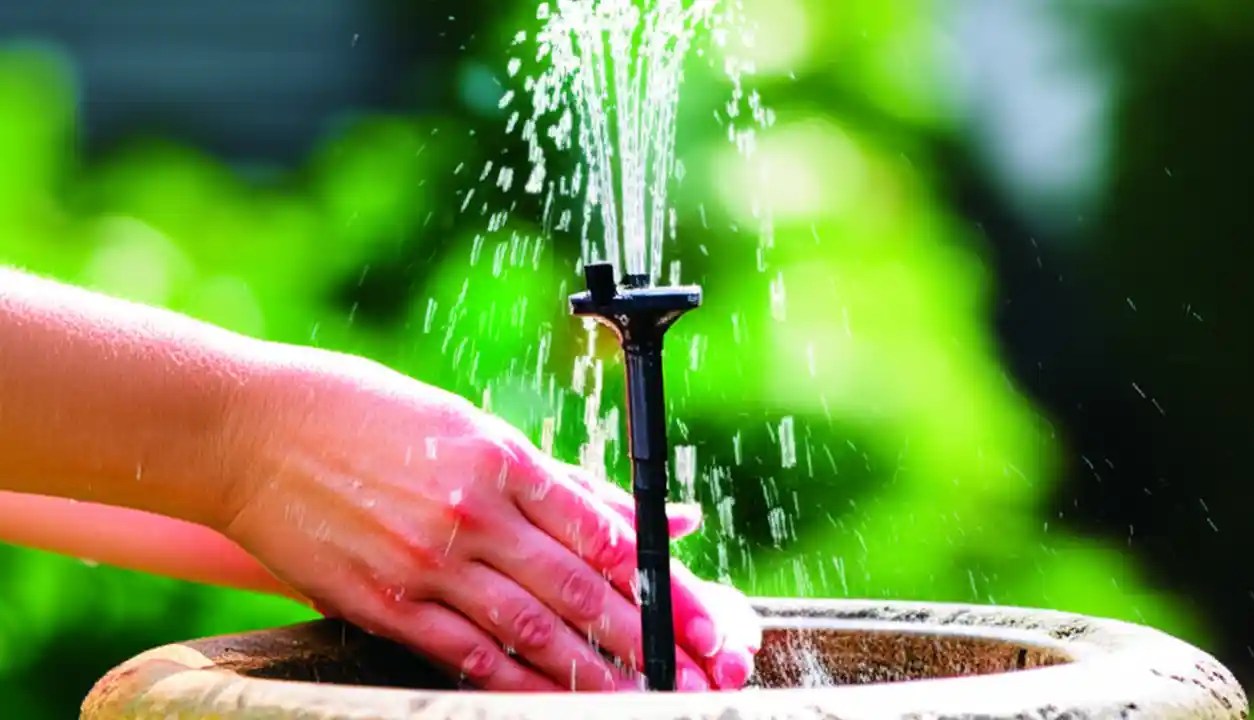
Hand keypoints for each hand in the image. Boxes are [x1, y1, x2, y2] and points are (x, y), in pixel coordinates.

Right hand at [223, 350, 759, 691]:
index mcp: (503, 457)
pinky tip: (554, 702)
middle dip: (650, 638)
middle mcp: (474, 510)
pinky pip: (464, 653)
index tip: (707, 618)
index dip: (666, 582)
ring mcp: (426, 559)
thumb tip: (656, 511)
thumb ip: (565, 481)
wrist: (247, 430)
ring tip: (645, 700)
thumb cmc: (364, 415)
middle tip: (697, 675)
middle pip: (583, 587)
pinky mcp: (380, 600)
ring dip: (596, 673)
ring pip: (533, 629)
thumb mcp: (471, 427)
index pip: (609, 531)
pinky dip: (516, 683)